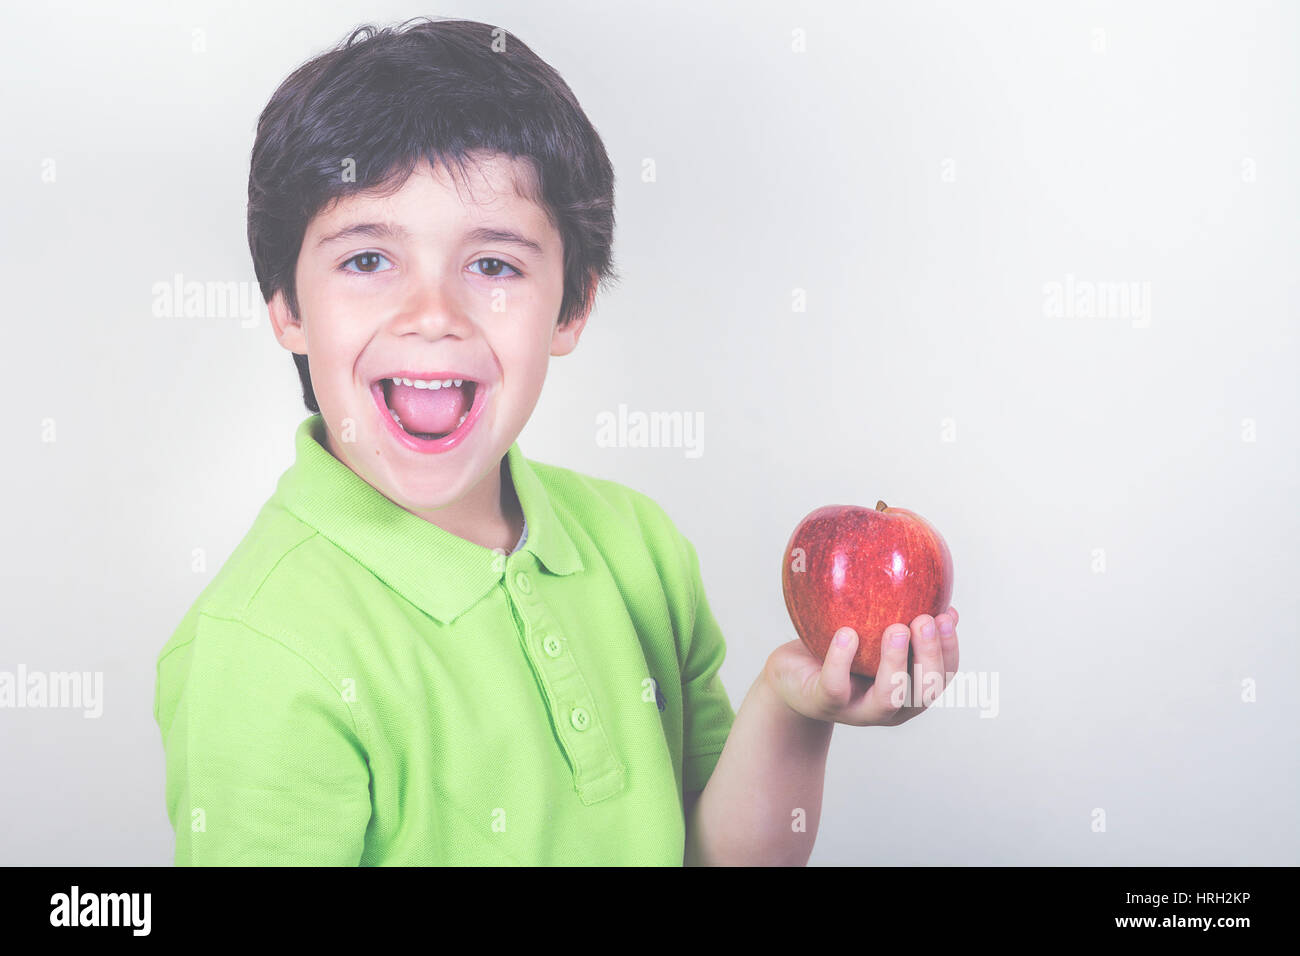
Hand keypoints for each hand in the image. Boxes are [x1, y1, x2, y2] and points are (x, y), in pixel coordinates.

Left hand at [764, 607, 959, 726]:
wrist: (793, 678)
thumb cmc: (838, 650)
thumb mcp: (870, 632)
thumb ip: (900, 617)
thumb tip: (934, 586)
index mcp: (907, 690)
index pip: (941, 676)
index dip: (949, 649)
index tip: (946, 615)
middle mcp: (889, 708)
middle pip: (924, 693)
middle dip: (930, 656)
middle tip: (924, 620)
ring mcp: (857, 711)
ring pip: (887, 698)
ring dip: (895, 662)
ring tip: (895, 628)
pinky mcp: (824, 705)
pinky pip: (836, 687)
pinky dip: (842, 660)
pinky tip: (846, 634)